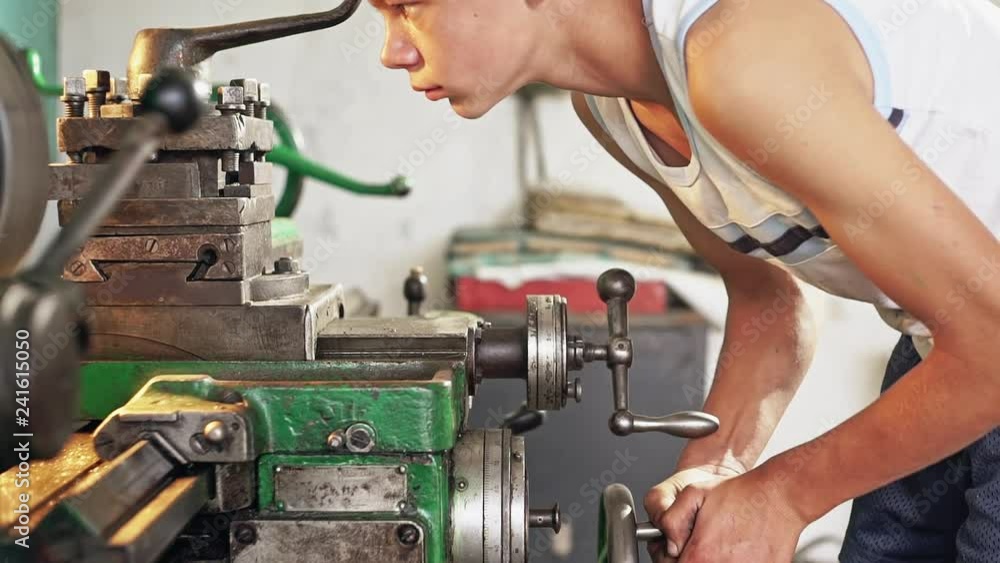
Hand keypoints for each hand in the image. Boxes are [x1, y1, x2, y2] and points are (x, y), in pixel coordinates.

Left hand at [656, 465, 808, 561]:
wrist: (780, 496)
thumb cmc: (742, 494)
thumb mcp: (693, 494)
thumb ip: (671, 520)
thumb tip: (668, 544)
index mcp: (700, 555)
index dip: (670, 556)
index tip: (676, 548)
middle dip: (693, 557)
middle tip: (702, 543)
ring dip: (715, 559)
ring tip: (724, 544)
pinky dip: (737, 560)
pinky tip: (740, 548)